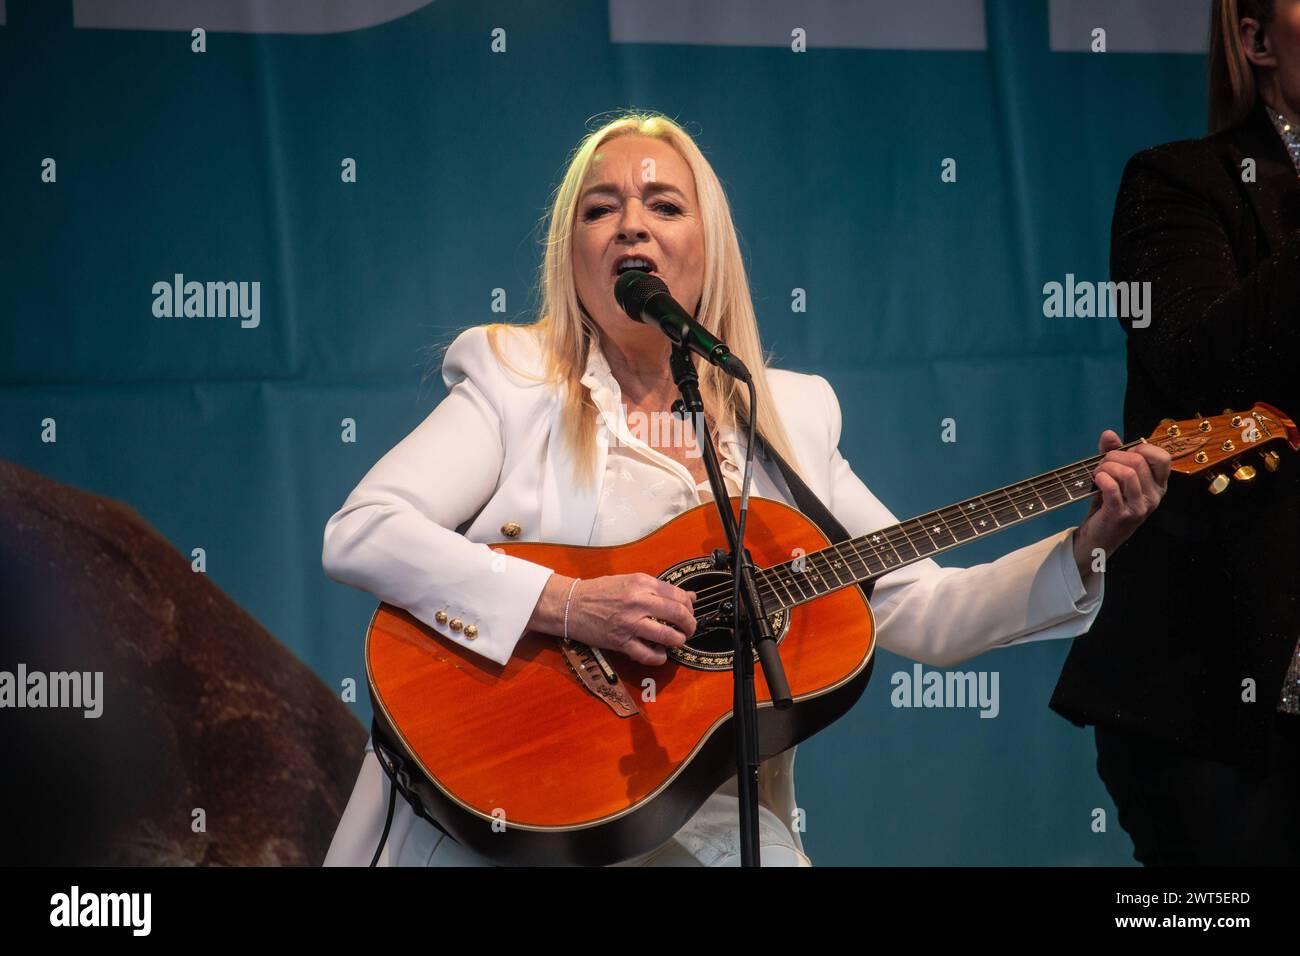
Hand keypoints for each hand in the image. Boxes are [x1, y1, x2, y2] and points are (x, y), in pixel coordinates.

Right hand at [527, 572, 696, 664]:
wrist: (570, 604)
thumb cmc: (599, 591)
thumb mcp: (630, 581)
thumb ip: (659, 589)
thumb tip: (689, 596)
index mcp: (641, 583)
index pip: (678, 595)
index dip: (689, 606)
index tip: (688, 611)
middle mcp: (638, 601)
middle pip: (678, 614)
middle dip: (690, 625)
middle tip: (689, 629)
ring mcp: (630, 623)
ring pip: (668, 636)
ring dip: (678, 641)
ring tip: (676, 641)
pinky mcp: (621, 642)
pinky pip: (648, 655)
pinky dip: (659, 657)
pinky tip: (660, 654)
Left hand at [1071, 429, 1171, 576]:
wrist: (1098, 538)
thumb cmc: (1109, 505)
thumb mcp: (1114, 477)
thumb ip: (1112, 453)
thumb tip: (1109, 434)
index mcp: (1158, 485)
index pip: (1162, 457)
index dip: (1141, 448)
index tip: (1123, 455)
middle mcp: (1154, 496)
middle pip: (1138, 461)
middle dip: (1113, 456)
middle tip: (1102, 465)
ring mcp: (1139, 507)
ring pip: (1128, 472)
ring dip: (1106, 467)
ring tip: (1098, 473)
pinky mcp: (1121, 515)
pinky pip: (1112, 487)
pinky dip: (1101, 478)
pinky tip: (1097, 481)